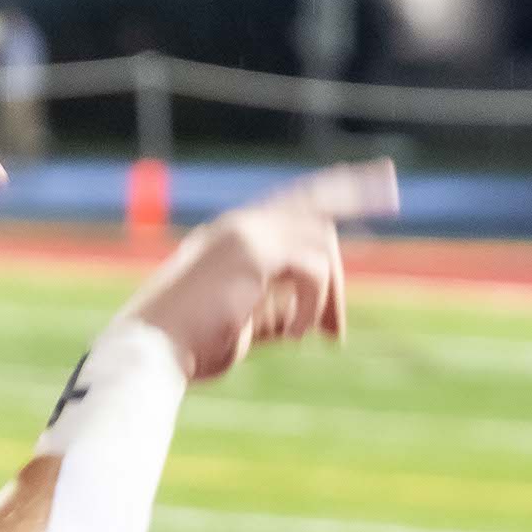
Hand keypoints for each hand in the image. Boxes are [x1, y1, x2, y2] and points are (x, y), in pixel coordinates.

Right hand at [112, 160, 396, 381]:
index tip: (382, 180)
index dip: (340, 188)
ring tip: (312, 337)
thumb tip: (305, 317)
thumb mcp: (239, 326)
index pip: (297, 201)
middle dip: (340, 264)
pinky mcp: (253, 250)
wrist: (150, 351)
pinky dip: (312, 307)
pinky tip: (291, 335)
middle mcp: (237, 226)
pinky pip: (313, 270)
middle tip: (337, 326)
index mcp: (230, 237)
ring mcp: (244, 232)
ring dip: (326, 298)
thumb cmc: (187, 347)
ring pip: (321, 246)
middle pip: (317, 215)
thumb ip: (272, 311)